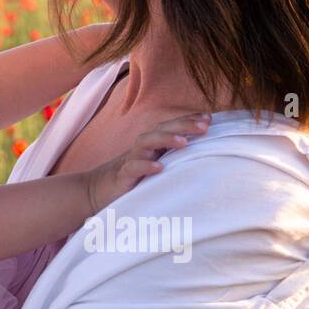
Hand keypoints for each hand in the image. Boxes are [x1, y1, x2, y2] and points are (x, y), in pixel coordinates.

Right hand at [83, 113, 212, 213]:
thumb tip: (204, 154)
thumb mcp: (156, 164)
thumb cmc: (135, 177)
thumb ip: (174, 157)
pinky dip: (145, 165)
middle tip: (204, 127)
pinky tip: (159, 167)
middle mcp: (143, 147)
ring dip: (165, 139)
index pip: (171, 126)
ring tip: (183, 142)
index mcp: (153, 144)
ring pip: (146, 142)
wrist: (99, 190)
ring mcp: (132, 159)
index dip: (188, 120)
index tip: (209, 118)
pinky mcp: (123, 175)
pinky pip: (133, 167)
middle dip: (183, 125)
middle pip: (161, 129)